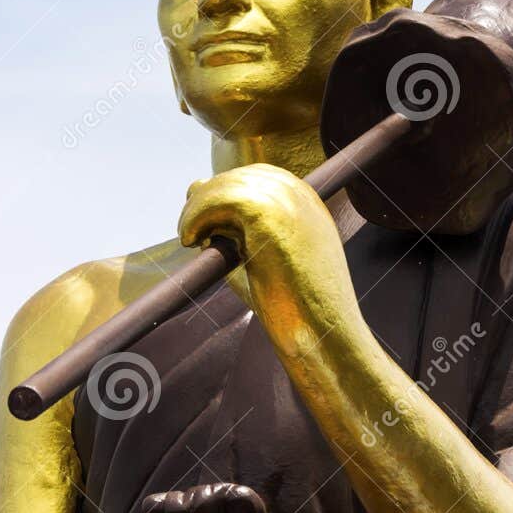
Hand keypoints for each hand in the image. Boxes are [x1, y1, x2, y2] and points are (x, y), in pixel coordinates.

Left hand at [177, 164, 361, 348]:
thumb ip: (229, 226)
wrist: (322, 336)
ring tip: (190, 238)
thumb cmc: (291, 307)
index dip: (223, 196)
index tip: (205, 226)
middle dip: (207, 200)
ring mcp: (288, 202)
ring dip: (197, 209)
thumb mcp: (257, 257)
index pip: (255, 177)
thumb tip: (193, 185)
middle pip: (239, 176)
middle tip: (191, 234)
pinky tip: (192, 240)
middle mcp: (301, 194)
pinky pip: (218, 198)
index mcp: (307, 202)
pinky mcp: (269, 216)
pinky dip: (196, 215)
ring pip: (225, 185)